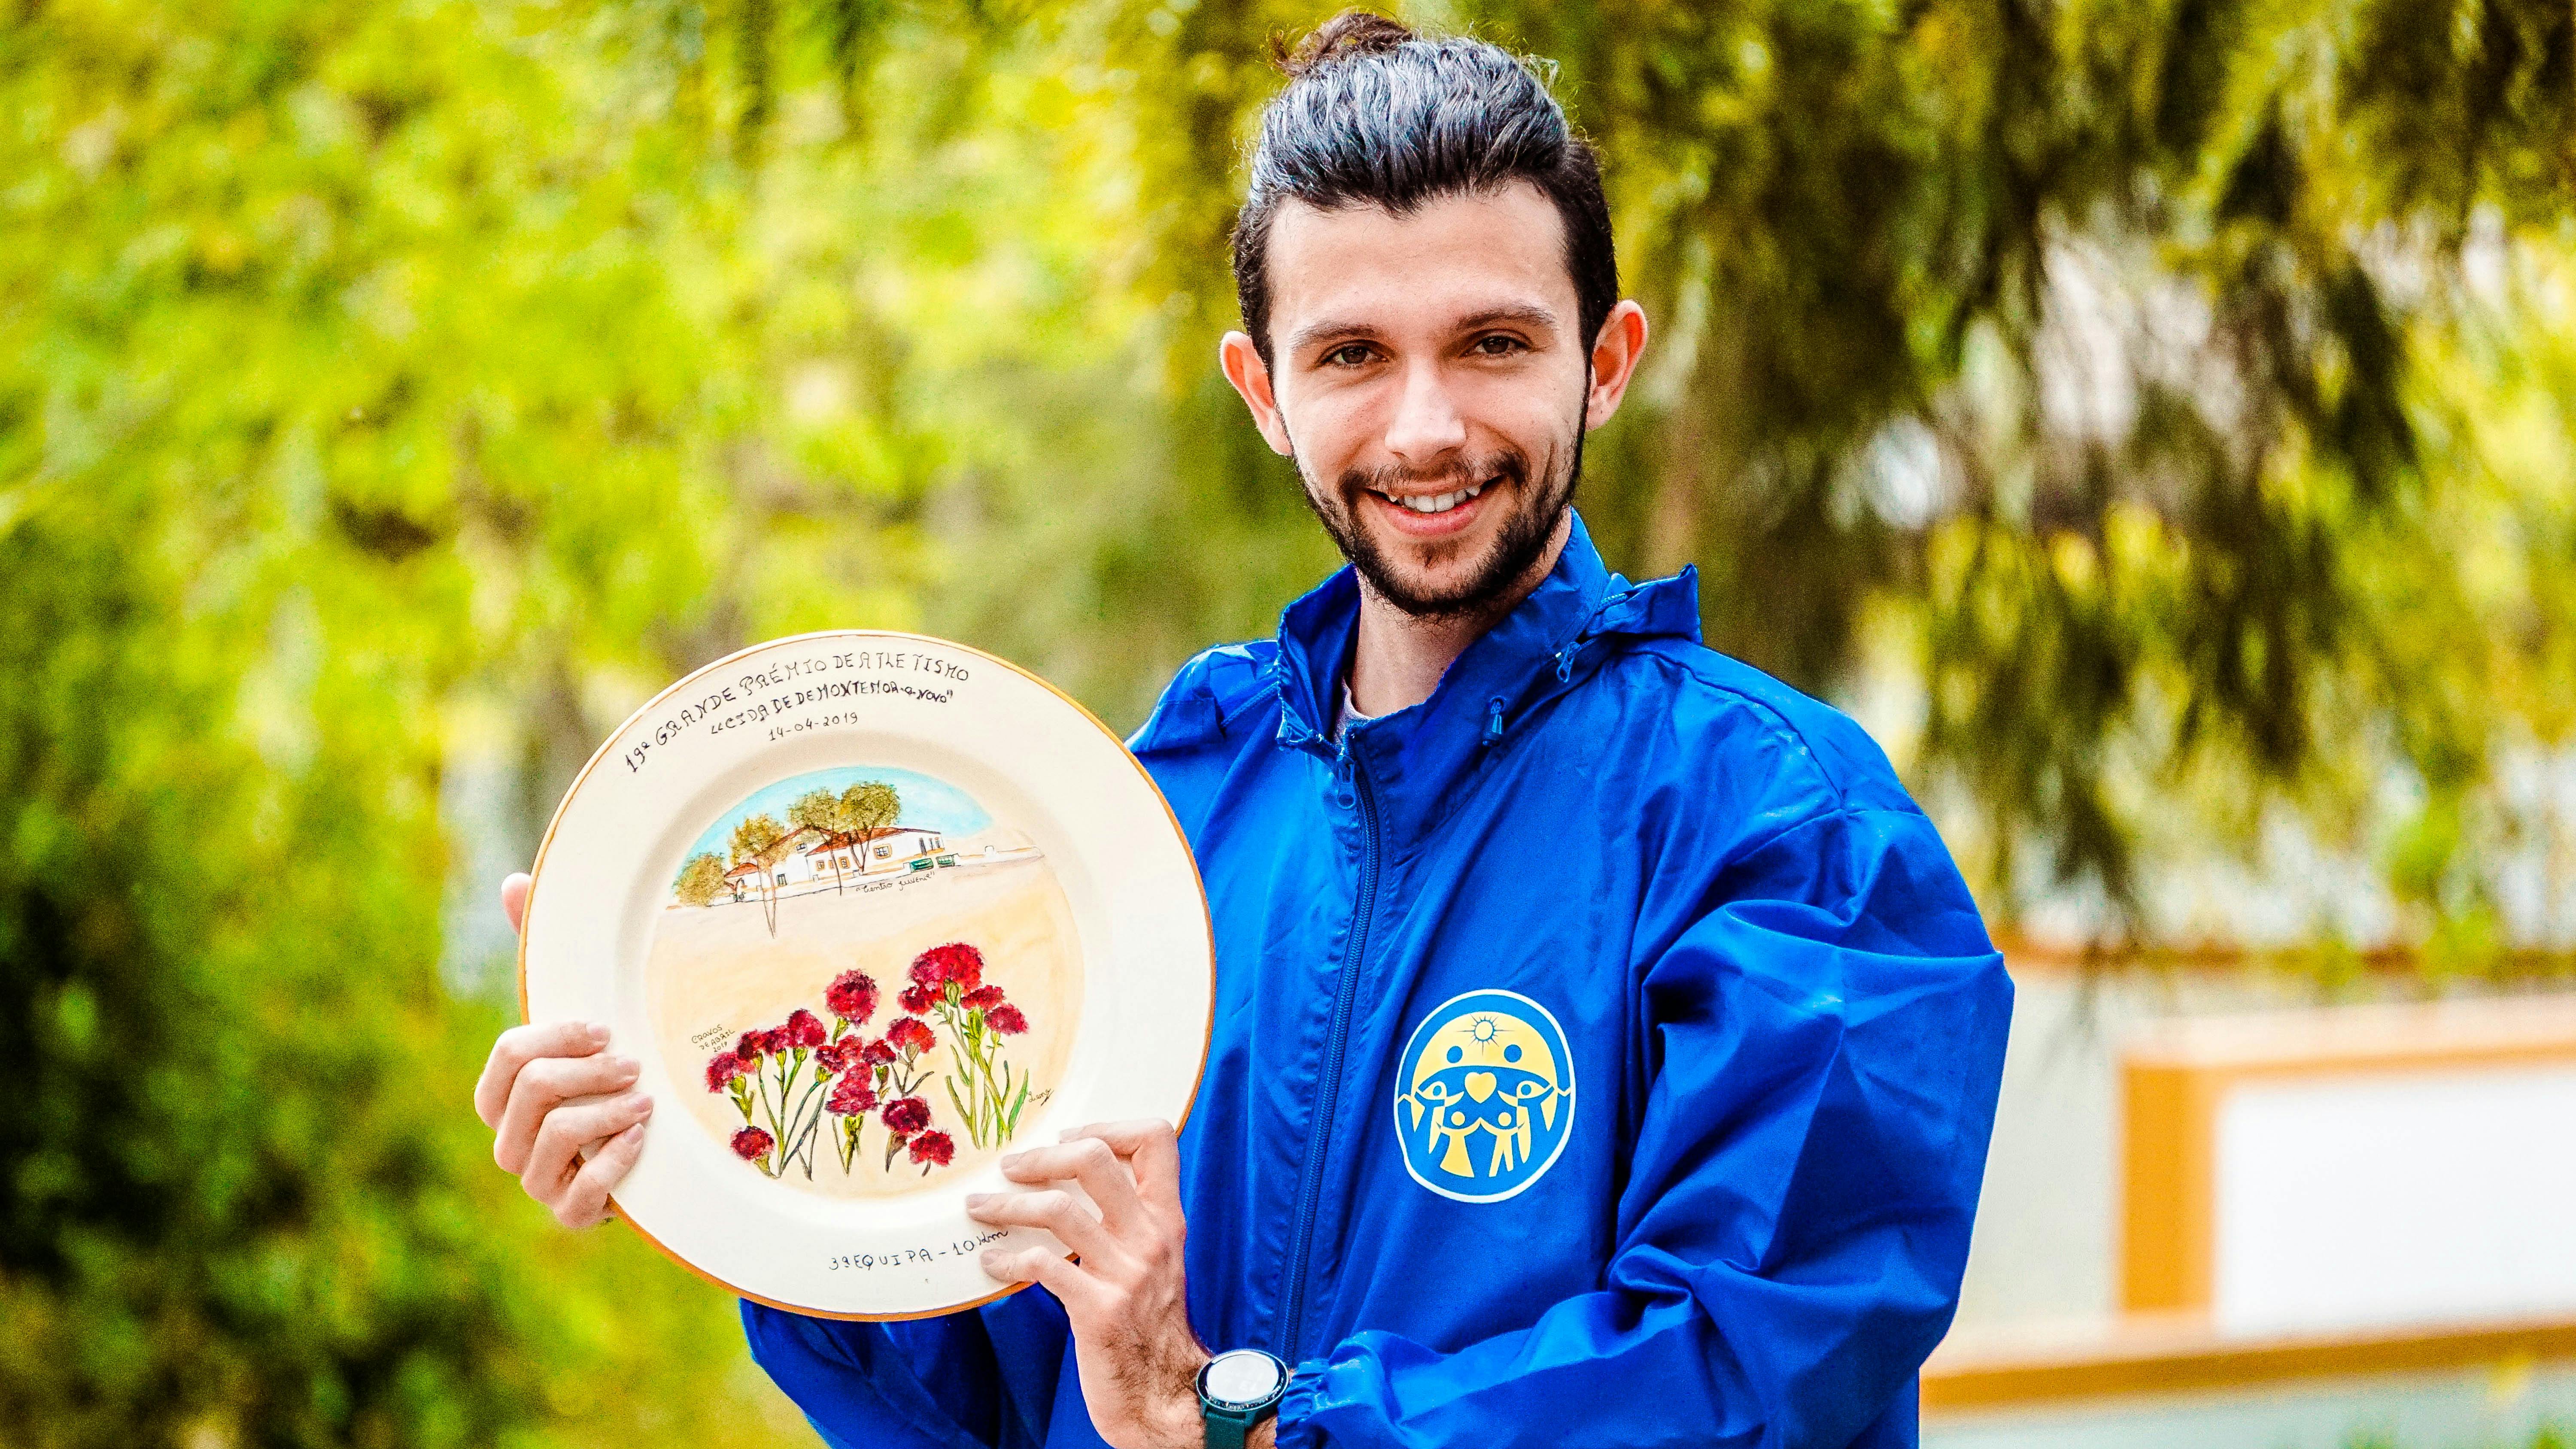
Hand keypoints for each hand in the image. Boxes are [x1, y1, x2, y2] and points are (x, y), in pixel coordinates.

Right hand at [470, 871, 651, 1227]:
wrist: (658, 1150)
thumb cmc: (610, 1073)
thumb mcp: (584, 1018)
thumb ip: (543, 954)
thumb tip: (514, 879)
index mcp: (504, 1095)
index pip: (508, 1056)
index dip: (556, 1036)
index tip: (603, 1026)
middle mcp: (510, 1141)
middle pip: (531, 1091)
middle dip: (588, 1070)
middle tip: (634, 1061)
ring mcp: (538, 1183)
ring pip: (555, 1136)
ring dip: (608, 1112)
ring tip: (646, 1099)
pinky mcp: (572, 1218)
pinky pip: (578, 1199)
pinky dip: (615, 1163)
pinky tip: (644, 1141)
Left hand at [968, 1121, 1218, 1448]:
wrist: (1164, 1395)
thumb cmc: (1149, 1325)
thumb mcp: (1156, 1260)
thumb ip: (1130, 1219)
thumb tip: (1081, 1174)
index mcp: (1167, 1219)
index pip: (1155, 1138)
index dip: (1107, 1125)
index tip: (1068, 1138)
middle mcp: (1150, 1237)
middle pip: (1096, 1159)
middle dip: (1043, 1156)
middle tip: (1010, 1166)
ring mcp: (1125, 1273)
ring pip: (1060, 1209)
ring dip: (1008, 1204)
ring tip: (979, 1208)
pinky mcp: (1098, 1310)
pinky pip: (1043, 1265)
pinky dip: (1007, 1257)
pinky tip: (989, 1261)